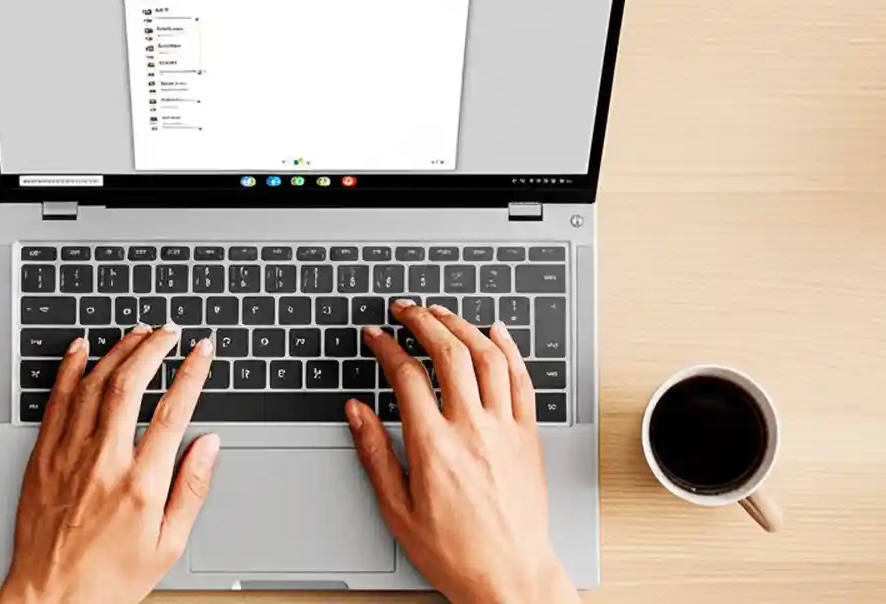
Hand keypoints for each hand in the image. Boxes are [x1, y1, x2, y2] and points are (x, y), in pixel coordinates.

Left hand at [0, 324, 219, 603]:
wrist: (50, 599)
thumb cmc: (109, 580)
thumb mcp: (169, 546)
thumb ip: (192, 489)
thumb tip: (209, 444)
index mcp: (141, 484)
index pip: (173, 411)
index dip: (192, 372)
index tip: (202, 350)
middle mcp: (103, 462)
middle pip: (130, 384)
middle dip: (153, 348)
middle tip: (169, 331)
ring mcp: (68, 456)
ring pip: (93, 384)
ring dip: (118, 351)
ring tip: (138, 333)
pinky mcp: (42, 458)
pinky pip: (56, 401)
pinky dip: (69, 369)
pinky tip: (80, 349)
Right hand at [346, 301, 578, 603]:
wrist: (509, 575)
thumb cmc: (455, 550)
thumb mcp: (397, 508)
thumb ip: (375, 452)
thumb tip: (356, 411)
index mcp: (434, 446)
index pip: (405, 375)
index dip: (386, 347)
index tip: (375, 336)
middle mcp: (472, 429)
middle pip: (448, 353)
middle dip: (422, 321)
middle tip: (405, 310)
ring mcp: (505, 429)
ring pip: (487, 357)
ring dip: (462, 326)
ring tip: (441, 313)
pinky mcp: (528, 436)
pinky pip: (522, 380)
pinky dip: (508, 349)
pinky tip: (496, 333)